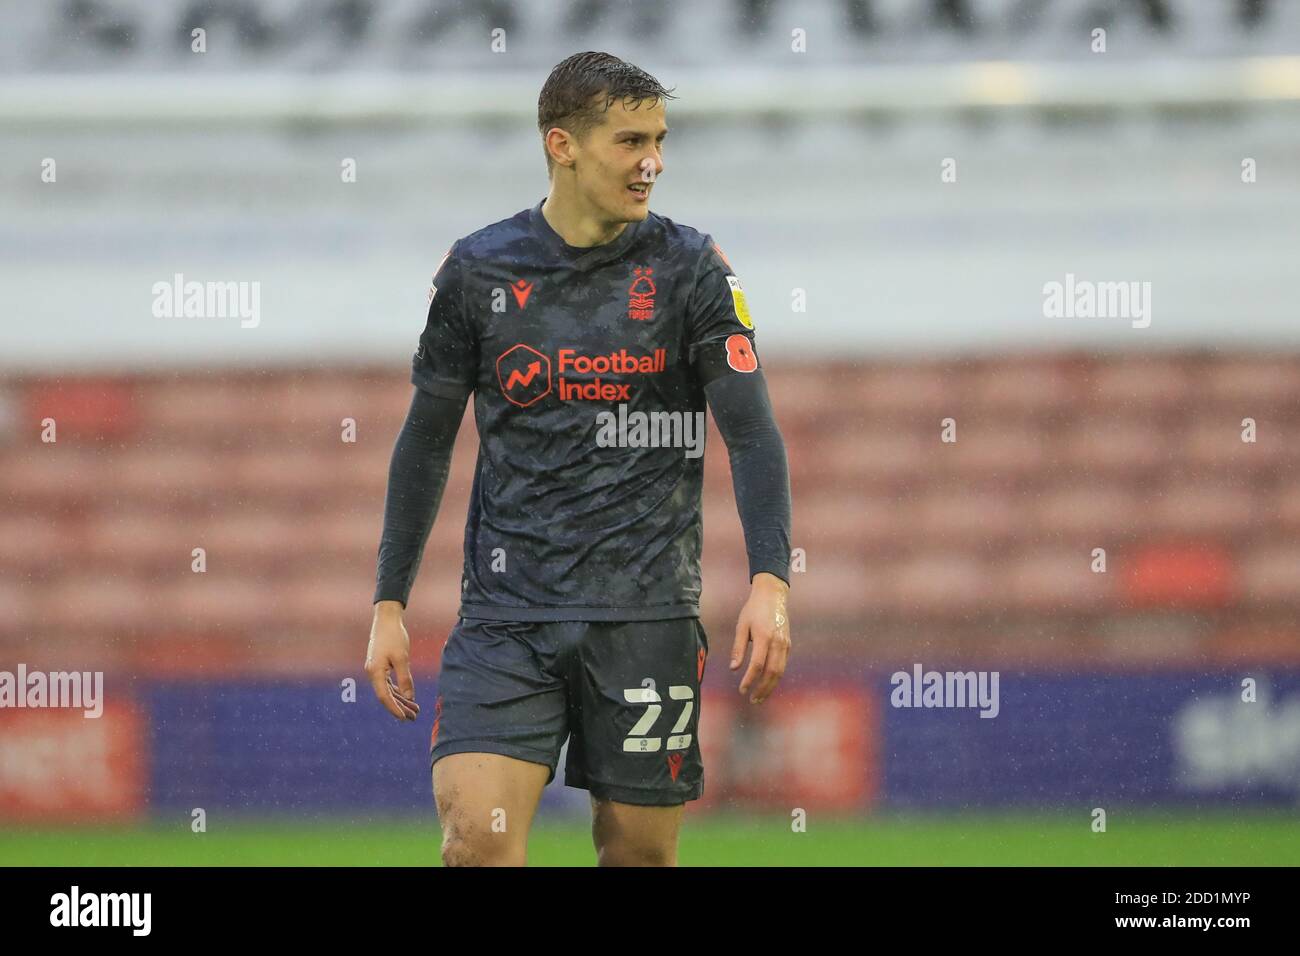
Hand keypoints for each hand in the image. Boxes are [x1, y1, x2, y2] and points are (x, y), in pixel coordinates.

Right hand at [366, 601, 419, 721]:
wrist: (386, 620)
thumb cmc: (394, 636)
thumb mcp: (402, 658)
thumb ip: (405, 679)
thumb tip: (410, 697)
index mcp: (375, 672)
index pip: (384, 696)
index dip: (394, 709)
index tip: (405, 718)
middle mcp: (373, 673)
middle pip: (386, 696)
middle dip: (400, 707)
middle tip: (414, 717)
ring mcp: (376, 670)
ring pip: (388, 690)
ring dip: (401, 700)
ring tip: (415, 709)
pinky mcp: (380, 666)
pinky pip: (389, 683)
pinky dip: (398, 690)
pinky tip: (408, 697)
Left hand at [730, 573, 790, 703]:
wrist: (773, 595)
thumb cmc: (753, 610)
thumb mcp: (741, 626)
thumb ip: (738, 648)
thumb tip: (734, 669)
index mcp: (764, 637)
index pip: (757, 665)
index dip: (749, 680)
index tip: (741, 690)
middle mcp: (777, 642)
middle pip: (772, 672)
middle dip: (762, 689)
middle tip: (753, 700)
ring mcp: (785, 644)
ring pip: (780, 671)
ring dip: (770, 686)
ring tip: (760, 697)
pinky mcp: (788, 644)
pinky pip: (782, 665)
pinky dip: (775, 677)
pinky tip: (766, 683)